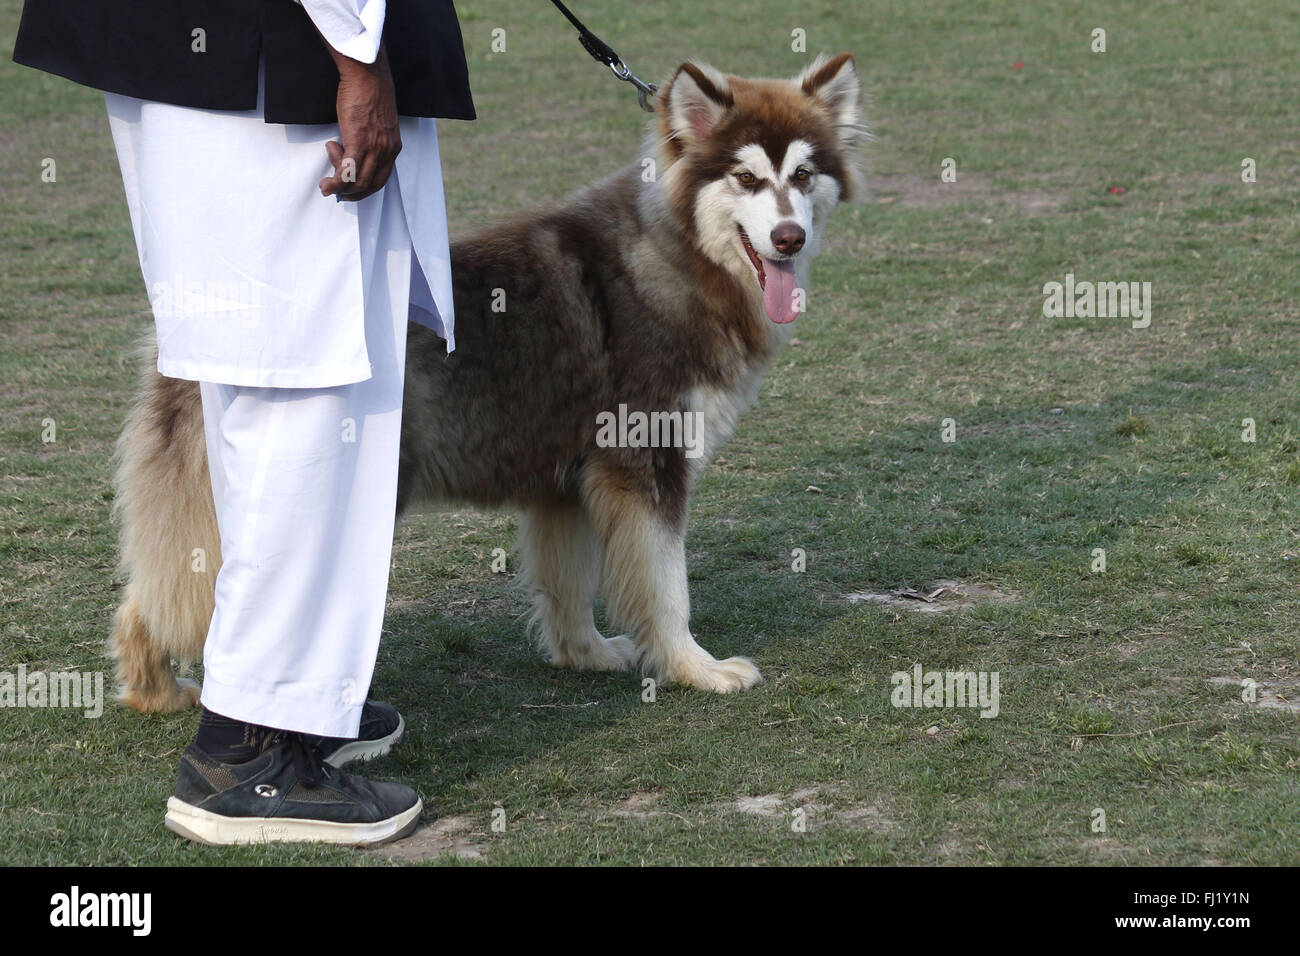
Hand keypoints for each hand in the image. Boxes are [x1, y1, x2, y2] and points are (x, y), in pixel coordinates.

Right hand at [318, 43, 401, 201]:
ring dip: (340, 187)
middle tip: (336, 191)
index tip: (352, 190)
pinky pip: (348, 171)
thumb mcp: (376, 121)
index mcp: (393, 146)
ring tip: (326, 183)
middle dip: (352, 193)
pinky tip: (326, 183)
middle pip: (370, 184)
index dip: (366, 188)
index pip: (382, 178)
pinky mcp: (359, 142)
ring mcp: (374, 148)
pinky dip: (336, 182)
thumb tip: (352, 148)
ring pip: (358, 181)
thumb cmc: (368, 92)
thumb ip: (371, 138)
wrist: (367, 74)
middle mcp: (387, 151)